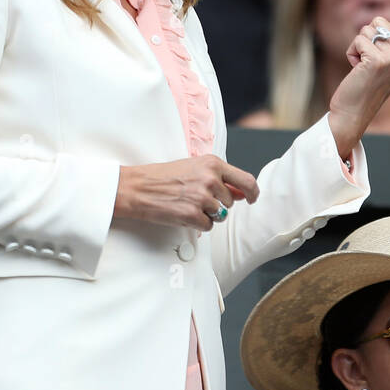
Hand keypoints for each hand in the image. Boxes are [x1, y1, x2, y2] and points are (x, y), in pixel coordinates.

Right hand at [115, 154, 260, 231]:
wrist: (137, 187)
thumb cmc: (163, 177)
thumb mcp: (194, 168)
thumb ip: (220, 178)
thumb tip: (241, 193)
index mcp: (213, 164)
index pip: (246, 180)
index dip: (252, 192)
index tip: (251, 198)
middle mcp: (211, 179)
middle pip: (230, 202)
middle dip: (218, 205)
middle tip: (197, 200)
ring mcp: (202, 197)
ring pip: (220, 215)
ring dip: (208, 215)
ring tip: (188, 205)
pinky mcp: (192, 214)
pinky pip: (208, 226)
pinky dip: (198, 224)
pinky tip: (184, 214)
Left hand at [327, 0, 389, 158]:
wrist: (354, 112)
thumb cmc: (365, 86)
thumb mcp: (383, 62)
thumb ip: (388, 42)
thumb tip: (386, 23)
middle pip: (382, 21)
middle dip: (368, 36)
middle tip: (367, 62)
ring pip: (368, 30)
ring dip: (358, 46)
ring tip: (361, 68)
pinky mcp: (378, 60)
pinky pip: (358, 40)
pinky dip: (351, 52)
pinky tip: (355, 70)